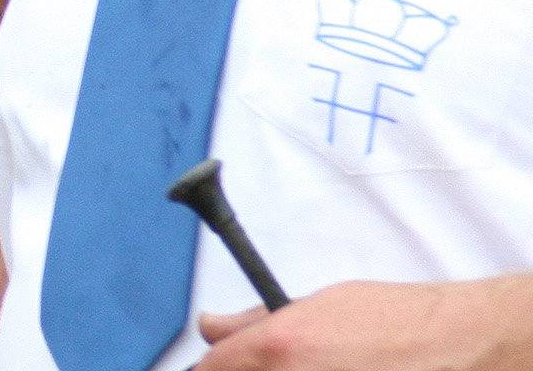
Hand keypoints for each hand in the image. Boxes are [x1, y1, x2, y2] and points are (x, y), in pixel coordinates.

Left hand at [196, 277, 532, 370]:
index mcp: (274, 350)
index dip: (217, 368)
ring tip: (323, 368)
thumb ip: (256, 322)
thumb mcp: (312, 305)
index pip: (210, 370)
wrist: (461, 350)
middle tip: (280, 368)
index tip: (226, 368)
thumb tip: (212, 325)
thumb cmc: (397, 324)